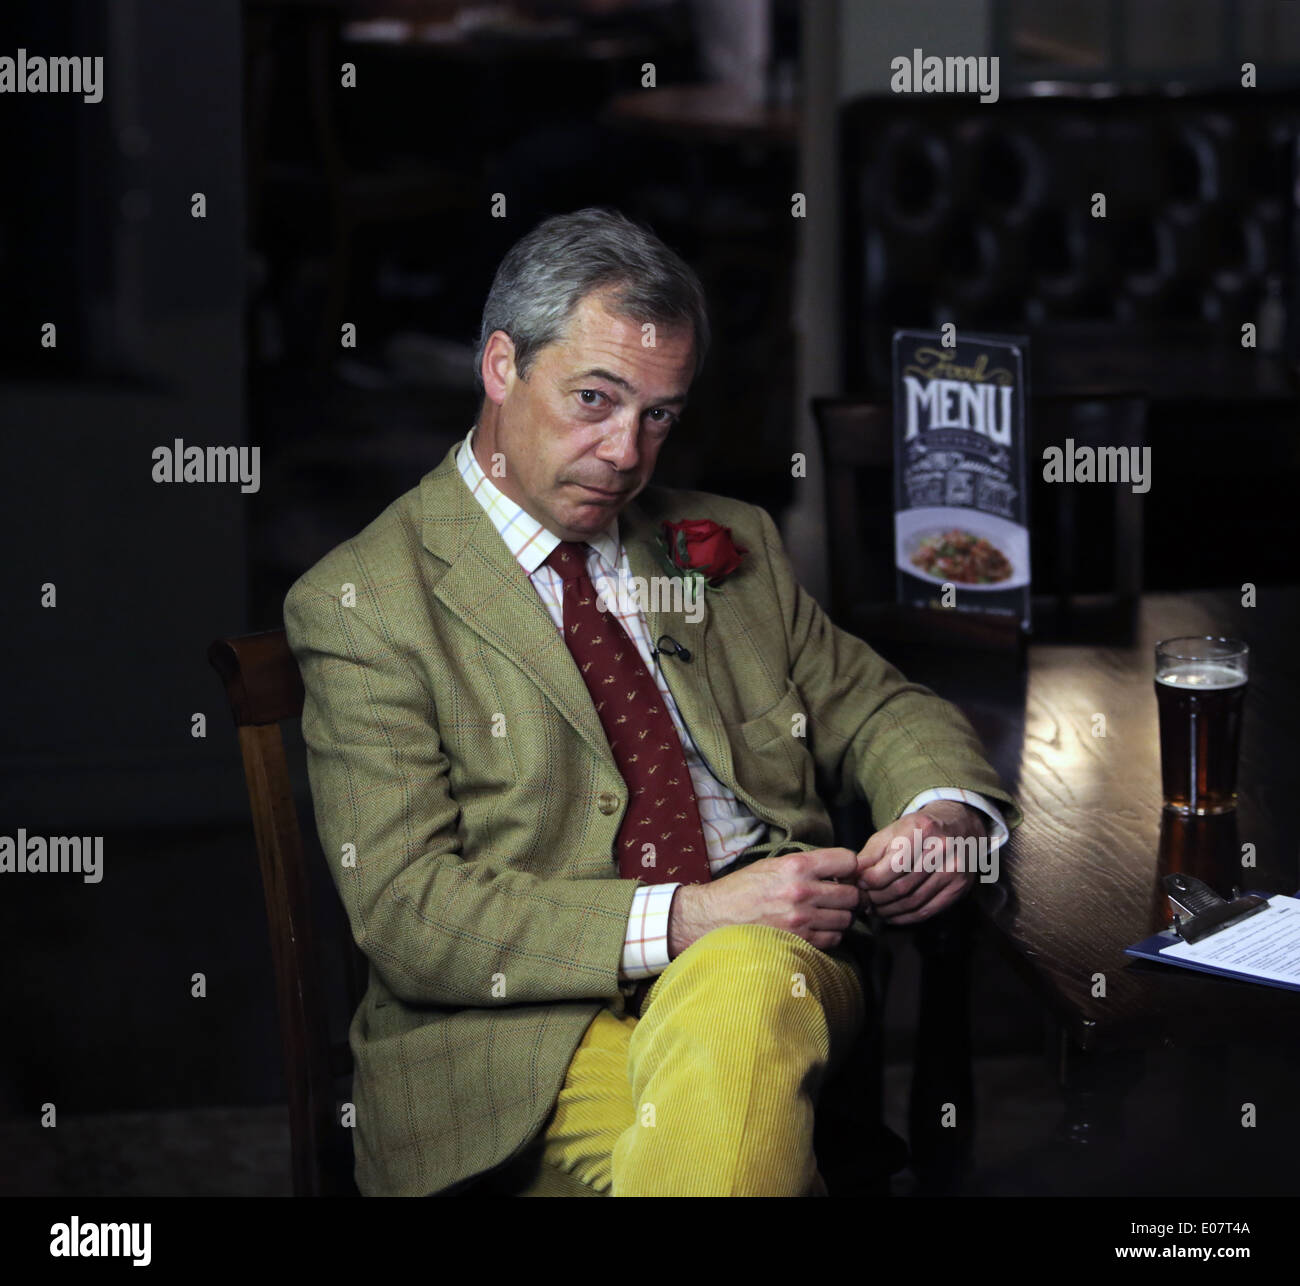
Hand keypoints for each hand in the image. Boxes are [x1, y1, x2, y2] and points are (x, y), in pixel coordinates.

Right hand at [666, 847, 859, 956]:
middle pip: (853, 894)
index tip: (845, 873)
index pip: (847, 861)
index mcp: (796, 866)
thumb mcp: (772, 865)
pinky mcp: (800, 942)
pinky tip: (817, 928)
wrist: (713, 918)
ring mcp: (802, 920)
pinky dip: (830, 934)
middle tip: (838, 896)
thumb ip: (805, 865)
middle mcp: (802, 892)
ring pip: (846, 918)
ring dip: (840, 916)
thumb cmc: (741, 890)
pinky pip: (834, 938)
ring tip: (825, 913)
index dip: (850, 867)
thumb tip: (838, 870)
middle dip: (849, 894)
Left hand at [854, 801, 986, 925]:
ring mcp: (954, 870)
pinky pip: (926, 911)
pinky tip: (891, 915)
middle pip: (901, 888)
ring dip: (888, 911)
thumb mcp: (890, 833)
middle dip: (877, 899)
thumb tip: (849, 878)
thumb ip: (869, 855)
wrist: (956, 827)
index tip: (858, 884)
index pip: (890, 867)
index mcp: (921, 830)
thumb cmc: (915, 831)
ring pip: (913, 902)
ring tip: (874, 909)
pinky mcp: (959, 888)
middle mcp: (942, 849)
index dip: (869, 881)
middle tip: (863, 901)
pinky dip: (904, 918)